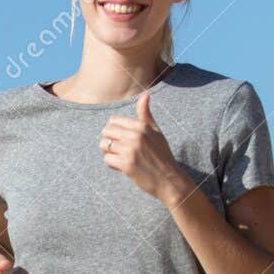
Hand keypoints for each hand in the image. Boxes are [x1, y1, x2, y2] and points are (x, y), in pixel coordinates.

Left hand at [99, 88, 188, 204]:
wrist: (169, 179)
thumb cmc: (162, 155)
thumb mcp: (156, 132)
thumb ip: (146, 114)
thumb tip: (145, 94)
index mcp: (141, 126)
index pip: (114, 120)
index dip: (113, 130)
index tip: (121, 140)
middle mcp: (135, 135)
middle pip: (106, 131)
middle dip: (108, 141)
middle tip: (118, 150)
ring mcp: (130, 149)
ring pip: (104, 145)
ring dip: (108, 153)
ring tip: (119, 158)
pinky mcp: (126, 164)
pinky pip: (107, 160)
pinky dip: (111, 164)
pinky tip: (121, 167)